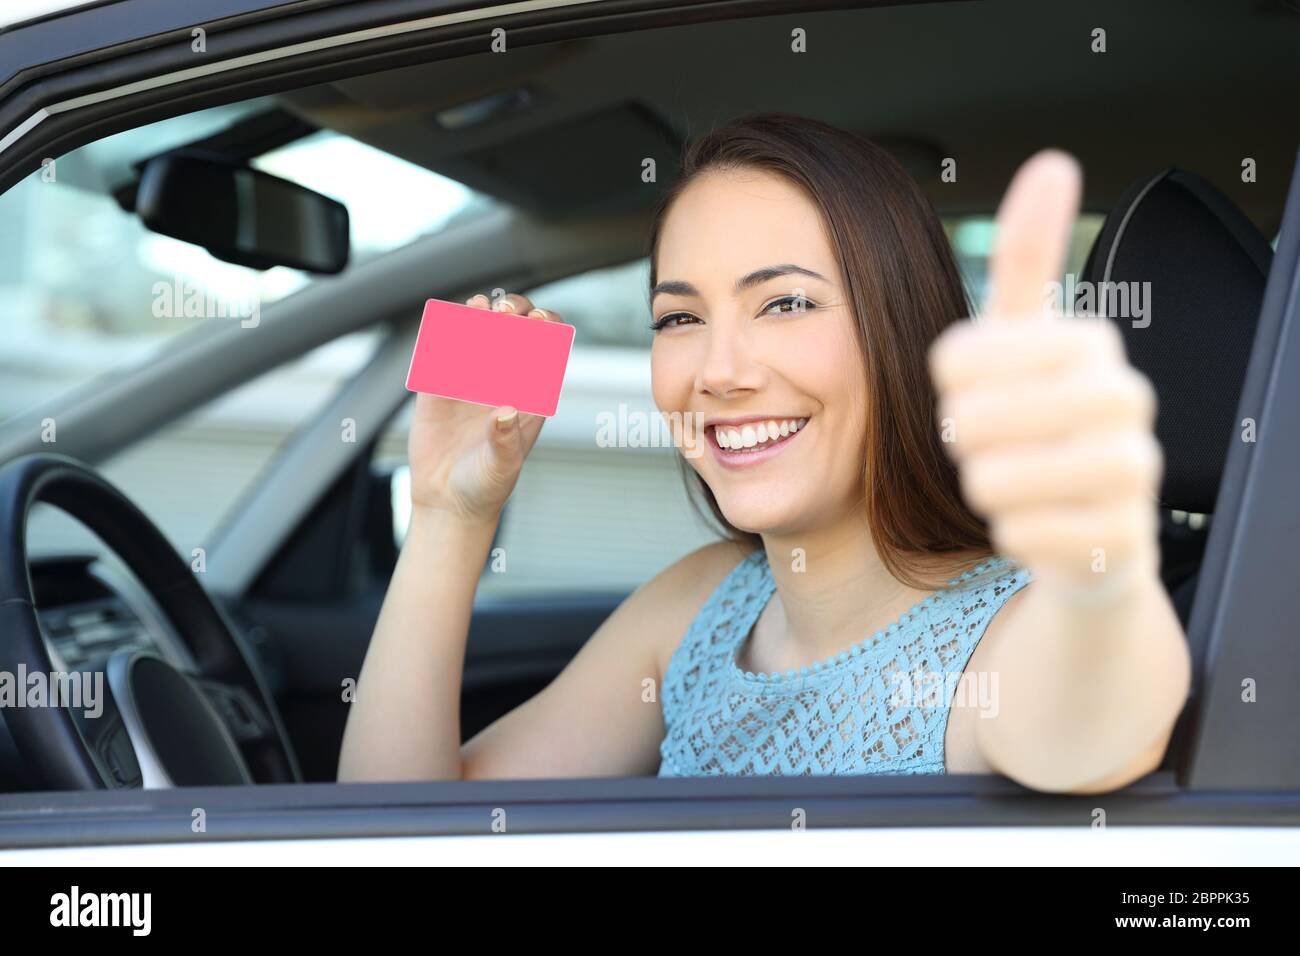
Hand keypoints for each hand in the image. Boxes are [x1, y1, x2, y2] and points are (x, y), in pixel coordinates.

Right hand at [407, 292, 562, 522]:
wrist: (448, 501)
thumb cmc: (486, 485)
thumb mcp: (502, 466)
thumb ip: (505, 439)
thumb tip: (505, 411)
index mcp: (529, 397)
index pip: (545, 354)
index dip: (545, 333)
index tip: (540, 323)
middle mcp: (502, 382)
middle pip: (515, 335)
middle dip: (515, 316)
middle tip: (506, 311)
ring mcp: (471, 381)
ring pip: (480, 336)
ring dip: (482, 317)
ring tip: (481, 306)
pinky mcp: (439, 386)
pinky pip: (445, 351)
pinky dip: (448, 333)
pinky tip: (451, 320)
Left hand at [928, 152, 1161, 596]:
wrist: (1089, 527)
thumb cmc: (1039, 422)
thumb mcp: (1023, 339)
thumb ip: (1028, 257)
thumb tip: (1052, 163)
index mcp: (1090, 342)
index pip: (957, 356)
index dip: (947, 384)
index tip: (973, 388)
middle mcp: (1125, 398)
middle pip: (972, 419)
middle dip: (964, 440)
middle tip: (995, 441)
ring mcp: (1132, 472)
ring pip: (992, 479)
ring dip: (984, 485)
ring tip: (1017, 477)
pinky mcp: (1121, 539)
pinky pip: (1017, 532)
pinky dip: (1010, 530)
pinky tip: (1039, 520)